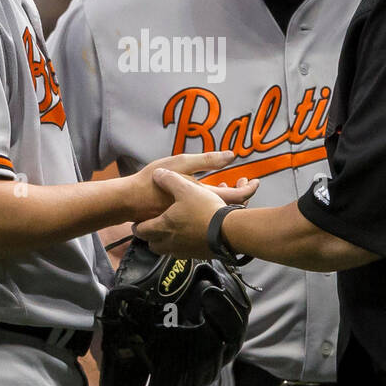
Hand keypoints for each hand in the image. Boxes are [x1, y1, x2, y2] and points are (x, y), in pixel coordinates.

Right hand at [127, 150, 257, 220]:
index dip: (250, 189)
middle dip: (239, 193)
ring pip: (218, 215)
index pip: (239, 197)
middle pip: (232, 209)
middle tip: (240, 182)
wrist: (130, 202)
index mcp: (206, 197)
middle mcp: (203, 214)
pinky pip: (205, 221)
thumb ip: (207, 160)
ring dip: (224, 200)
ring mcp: (194, 224)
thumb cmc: (154, 181)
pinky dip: (210, 209)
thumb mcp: (180, 163)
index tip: (256, 181)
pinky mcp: (185, 229)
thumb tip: (231, 155)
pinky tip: (201, 199)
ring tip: (221, 186)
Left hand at [133, 167, 237, 256]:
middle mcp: (169, 242)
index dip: (137, 227)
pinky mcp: (196, 255)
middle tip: (152, 228)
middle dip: (150, 237)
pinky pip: (183, 252)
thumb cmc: (204, 210)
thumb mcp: (186, 188)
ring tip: (170, 232)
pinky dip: (182, 245)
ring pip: (166, 250)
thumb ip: (169, 179)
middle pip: (152, 244)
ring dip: (165, 242)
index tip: (137, 224)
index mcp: (163, 226)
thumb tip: (158, 174)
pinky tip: (189, 236)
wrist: (227, 232)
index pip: (142, 231)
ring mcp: (183, 251)